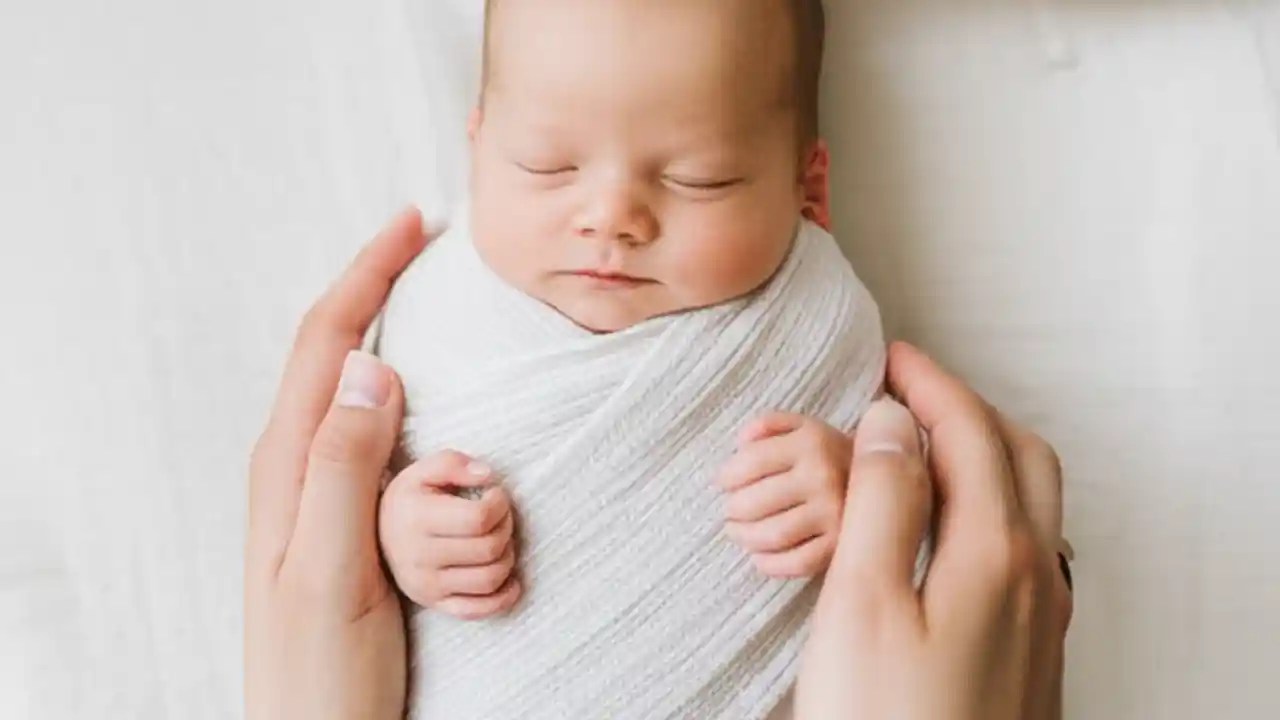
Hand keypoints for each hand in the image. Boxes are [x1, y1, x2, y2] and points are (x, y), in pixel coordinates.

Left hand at [244, 209, 428, 719]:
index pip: (327, 344)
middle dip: (373, 284)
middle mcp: (297, 465)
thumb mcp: (333, 570)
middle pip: (333, 349)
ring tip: (423, 292)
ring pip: (352, 385)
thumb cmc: (319, 670)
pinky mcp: (345, 513)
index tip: (412, 224)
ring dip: (385, 328)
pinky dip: (402, 384)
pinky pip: (371, 427)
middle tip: (420, 241)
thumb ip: (345, 470)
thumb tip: (373, 368)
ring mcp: (319, 489)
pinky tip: (424, 383)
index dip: (368, 275)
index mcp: (289, 466)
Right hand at [379, 450, 522, 619]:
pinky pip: (477, 610)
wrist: (372, 537)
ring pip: (489, 579)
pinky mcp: (434, 604)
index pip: (478, 519)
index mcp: (417, 519)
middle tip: (501, 516)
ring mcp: (426, 586)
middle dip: (506, 527)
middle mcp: (419, 557)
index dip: (499, 504)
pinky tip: (511, 582)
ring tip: (500, 540)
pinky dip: (503, 599)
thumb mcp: (423, 471)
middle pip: (489, 548)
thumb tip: (487, 476)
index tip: (495, 495)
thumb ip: (454, 464)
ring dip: (507, 558)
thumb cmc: (409, 500)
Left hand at [716, 413, 851, 578]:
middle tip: (730, 511)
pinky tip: (760, 556)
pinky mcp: (842, 545)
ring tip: (739, 532)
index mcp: (811, 442)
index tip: (722, 483)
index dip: (727, 476)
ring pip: (771, 535)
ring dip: (744, 537)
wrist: (888, 480)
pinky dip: (770, 564)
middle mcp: (823, 476)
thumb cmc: (829, 454)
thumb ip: (769, 424)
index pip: (750, 462)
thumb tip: (740, 441)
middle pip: (753, 502)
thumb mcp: (804, 427)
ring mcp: (835, 513)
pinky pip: (796, 563)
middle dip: (732, 509)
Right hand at [794, 343, 1071, 719]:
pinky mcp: (1031, 654)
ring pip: (1033, 504)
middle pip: (1020, 457)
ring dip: (987, 455)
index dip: (929, 385)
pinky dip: (994, 505)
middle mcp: (1034, 577)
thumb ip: (881, 500)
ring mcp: (1041, 618)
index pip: (969, 434)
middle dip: (967, 409)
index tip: (892, 358)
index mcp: (993, 552)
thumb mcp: (862, 601)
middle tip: (911, 390)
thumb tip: (891, 422)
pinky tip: (954, 531)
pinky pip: (1029, 547)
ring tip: (930, 448)